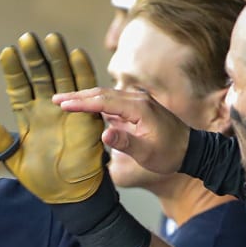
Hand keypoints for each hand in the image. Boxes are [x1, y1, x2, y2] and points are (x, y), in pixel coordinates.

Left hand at [0, 32, 104, 203]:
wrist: (68, 193)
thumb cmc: (41, 178)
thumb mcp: (14, 160)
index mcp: (27, 115)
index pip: (18, 86)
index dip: (13, 69)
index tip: (7, 52)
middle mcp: (46, 107)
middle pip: (40, 75)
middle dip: (34, 56)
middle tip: (28, 37)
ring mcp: (67, 109)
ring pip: (62, 77)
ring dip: (57, 58)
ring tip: (52, 38)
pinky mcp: (86, 115)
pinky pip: (86, 90)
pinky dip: (83, 72)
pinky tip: (77, 55)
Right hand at [53, 87, 190, 176]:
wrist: (190, 150)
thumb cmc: (170, 153)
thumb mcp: (147, 152)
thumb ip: (125, 142)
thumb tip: (104, 135)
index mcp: (139, 107)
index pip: (104, 101)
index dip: (82, 102)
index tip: (62, 104)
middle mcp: (137, 99)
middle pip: (101, 93)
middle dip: (77, 96)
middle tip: (55, 98)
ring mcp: (137, 102)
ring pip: (105, 96)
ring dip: (84, 98)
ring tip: (63, 101)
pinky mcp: (135, 108)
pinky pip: (111, 102)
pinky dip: (95, 103)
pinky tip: (82, 107)